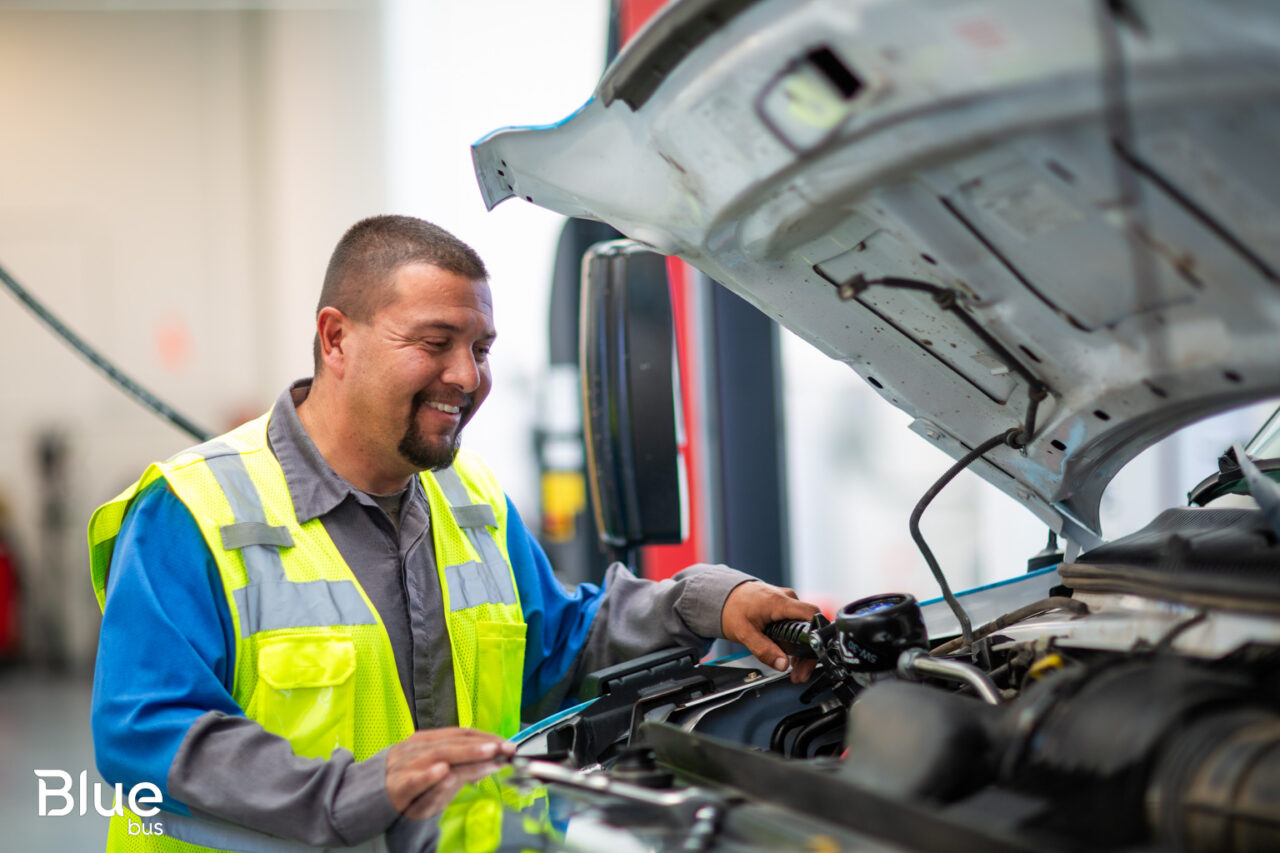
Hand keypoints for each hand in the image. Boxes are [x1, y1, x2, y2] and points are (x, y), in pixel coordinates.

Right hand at [385, 727, 514, 819]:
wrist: (360, 798)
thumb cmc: (400, 783)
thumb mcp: (430, 771)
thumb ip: (456, 767)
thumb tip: (487, 764)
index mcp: (425, 741)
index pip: (460, 734)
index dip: (485, 736)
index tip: (508, 744)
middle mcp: (416, 748)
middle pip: (453, 742)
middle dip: (482, 745)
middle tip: (506, 748)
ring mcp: (405, 766)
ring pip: (438, 757)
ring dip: (466, 755)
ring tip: (489, 753)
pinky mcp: (394, 787)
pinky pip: (412, 780)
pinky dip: (428, 775)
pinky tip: (443, 771)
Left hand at [721, 581, 820, 682]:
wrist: (724, 595)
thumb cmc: (732, 608)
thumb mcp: (744, 633)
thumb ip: (763, 650)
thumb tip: (782, 664)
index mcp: (779, 602)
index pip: (811, 613)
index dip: (818, 633)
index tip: (815, 654)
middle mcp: (787, 598)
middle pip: (810, 626)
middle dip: (808, 653)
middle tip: (801, 673)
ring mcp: (787, 602)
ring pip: (805, 627)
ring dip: (803, 650)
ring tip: (795, 671)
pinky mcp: (785, 607)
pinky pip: (797, 624)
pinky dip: (796, 641)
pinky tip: (791, 657)